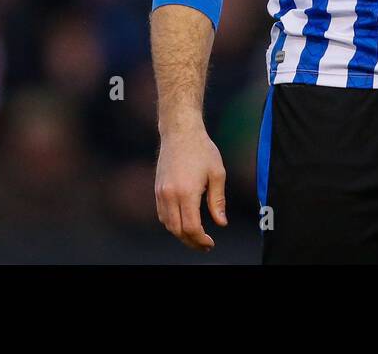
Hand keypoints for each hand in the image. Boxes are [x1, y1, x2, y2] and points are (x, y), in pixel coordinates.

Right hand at [155, 122, 226, 250]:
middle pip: (177, 230)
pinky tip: (184, 223)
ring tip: (196, 236)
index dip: (201, 240)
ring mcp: (160, 192)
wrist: (180, 132)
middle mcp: (170, 195)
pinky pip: (162, 214)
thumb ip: (218, 201)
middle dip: (191, 241)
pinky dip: (172, 223)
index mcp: (186, 192)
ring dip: (180, 234)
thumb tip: (221, 223)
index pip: (191, 227)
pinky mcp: (157, 189)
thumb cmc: (202, 150)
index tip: (210, 243)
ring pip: (167, 224)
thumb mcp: (217, 173)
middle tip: (204, 245)